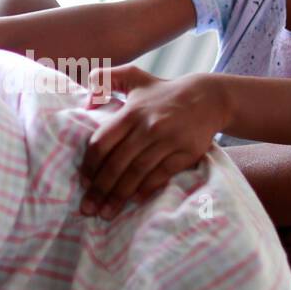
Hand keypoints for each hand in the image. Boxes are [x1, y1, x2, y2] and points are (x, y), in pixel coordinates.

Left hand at [79, 67, 228, 217]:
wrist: (208, 98)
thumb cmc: (164, 91)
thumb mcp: (134, 77)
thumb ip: (104, 80)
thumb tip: (86, 102)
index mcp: (131, 111)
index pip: (102, 142)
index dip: (90, 165)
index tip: (82, 182)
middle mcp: (148, 126)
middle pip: (117, 163)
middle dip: (99, 189)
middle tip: (87, 208)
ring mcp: (168, 140)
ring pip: (137, 173)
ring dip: (119, 195)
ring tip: (106, 212)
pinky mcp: (186, 152)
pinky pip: (161, 175)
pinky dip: (146, 189)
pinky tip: (134, 200)